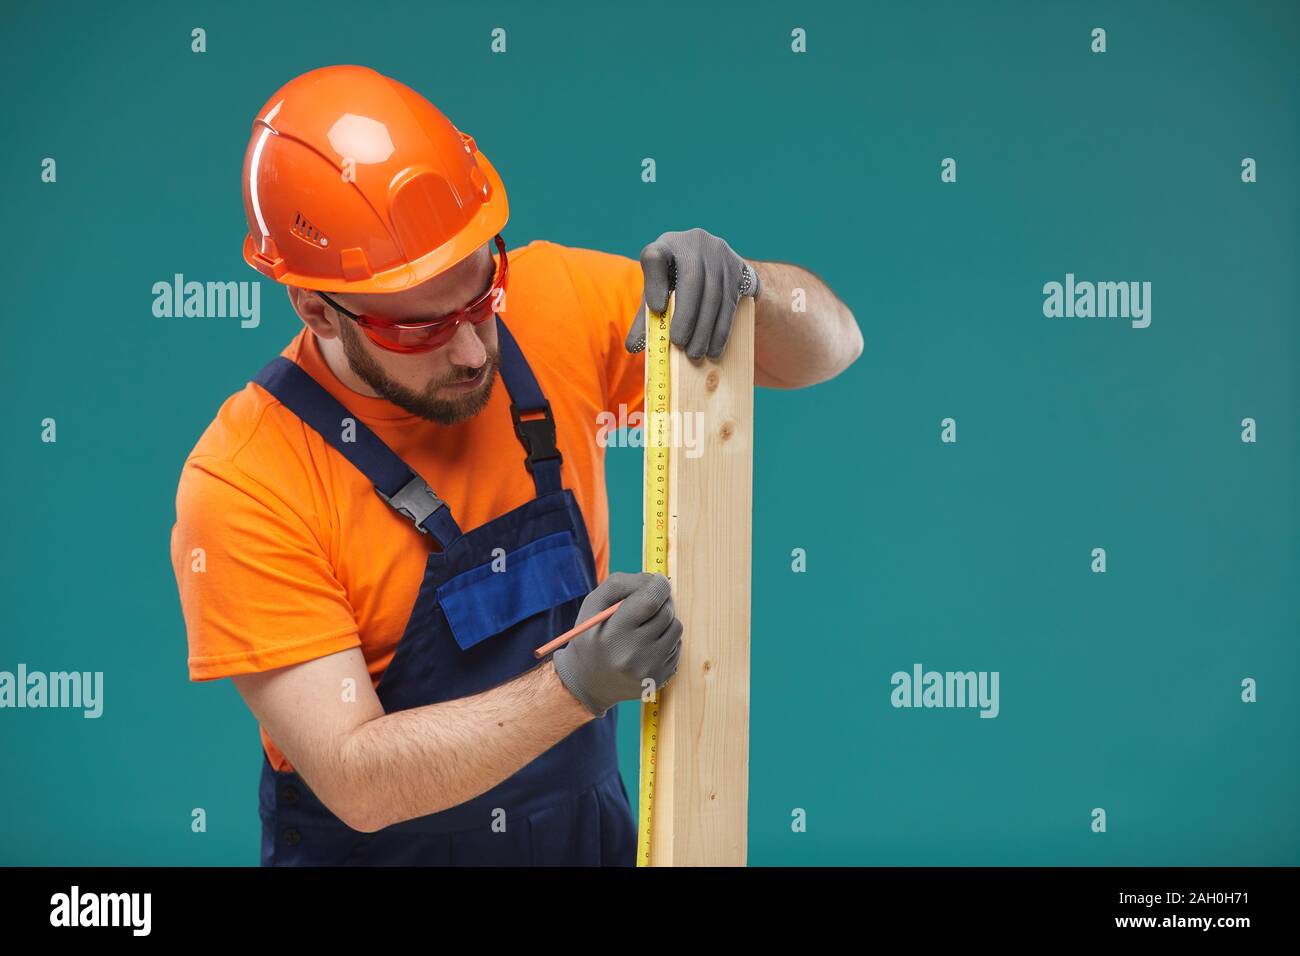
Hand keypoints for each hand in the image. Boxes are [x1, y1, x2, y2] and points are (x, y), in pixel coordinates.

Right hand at [552, 572, 682, 717]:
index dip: (658, 585)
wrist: (588, 683)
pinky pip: (677, 646)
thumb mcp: (592, 606)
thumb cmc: (591, 637)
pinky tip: (648, 644)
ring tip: (645, 626)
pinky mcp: (661, 678)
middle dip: (661, 601)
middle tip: (651, 600)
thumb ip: (620, 585)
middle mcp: (633, 656)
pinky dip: (666, 639)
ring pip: (676, 628)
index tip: (657, 581)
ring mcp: (649, 670)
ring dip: (665, 620)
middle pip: (666, 613)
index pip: (650, 601)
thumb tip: (654, 580)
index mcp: (613, 635)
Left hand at [625, 228, 761, 359]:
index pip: (655, 257)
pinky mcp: (738, 268)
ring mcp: (719, 253)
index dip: (655, 284)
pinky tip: (714, 348)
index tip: (657, 309)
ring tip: (695, 353)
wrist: (717, 262)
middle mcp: (694, 243)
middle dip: (686, 316)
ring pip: (714, 294)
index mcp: (666, 245)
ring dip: (704, 328)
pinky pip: (730, 302)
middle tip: (679, 343)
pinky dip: (721, 329)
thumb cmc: (678, 280)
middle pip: (691, 279)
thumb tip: (632, 347)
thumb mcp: (660, 290)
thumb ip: (645, 316)